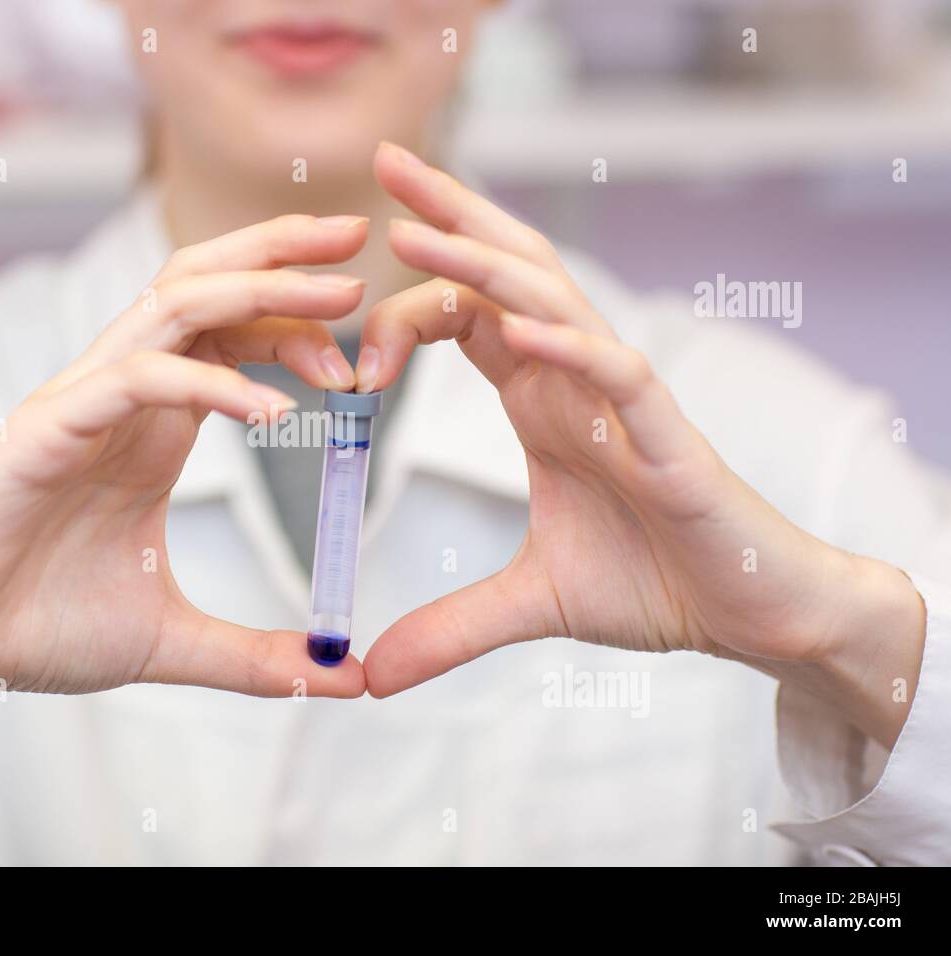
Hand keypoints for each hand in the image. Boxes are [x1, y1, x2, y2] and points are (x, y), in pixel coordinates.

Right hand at [0, 213, 371, 701]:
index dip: (298, 321)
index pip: (229, 331)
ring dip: (259, 287)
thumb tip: (346, 682)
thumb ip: (261, 657)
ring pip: (175, 304)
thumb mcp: (174, 641)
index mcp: (151, 426)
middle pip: (205, 284)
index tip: (366, 349)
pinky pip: (138, 377)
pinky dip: (210, 382)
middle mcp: (120, 396)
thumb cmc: (37, 629)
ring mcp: (81, 403)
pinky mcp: (44, 429)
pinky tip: (274, 411)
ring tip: (338, 296)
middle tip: (361, 237)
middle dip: (284, 252)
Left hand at [358, 142, 925, 746]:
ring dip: (481, 263)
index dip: (402, 308)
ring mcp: (622, 399)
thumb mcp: (529, 603)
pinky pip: (617, 373)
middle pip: (507, 271)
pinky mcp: (667, 436)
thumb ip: (448, 628)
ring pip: (552, 302)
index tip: (343, 359)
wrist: (747, 613)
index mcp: (540, 395)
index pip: (466, 313)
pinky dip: (568, 350)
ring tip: (412, 228)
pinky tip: (517, 334)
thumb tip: (367, 677)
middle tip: (384, 158)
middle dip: (449, 212)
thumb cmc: (655, 581)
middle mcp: (575, 378)